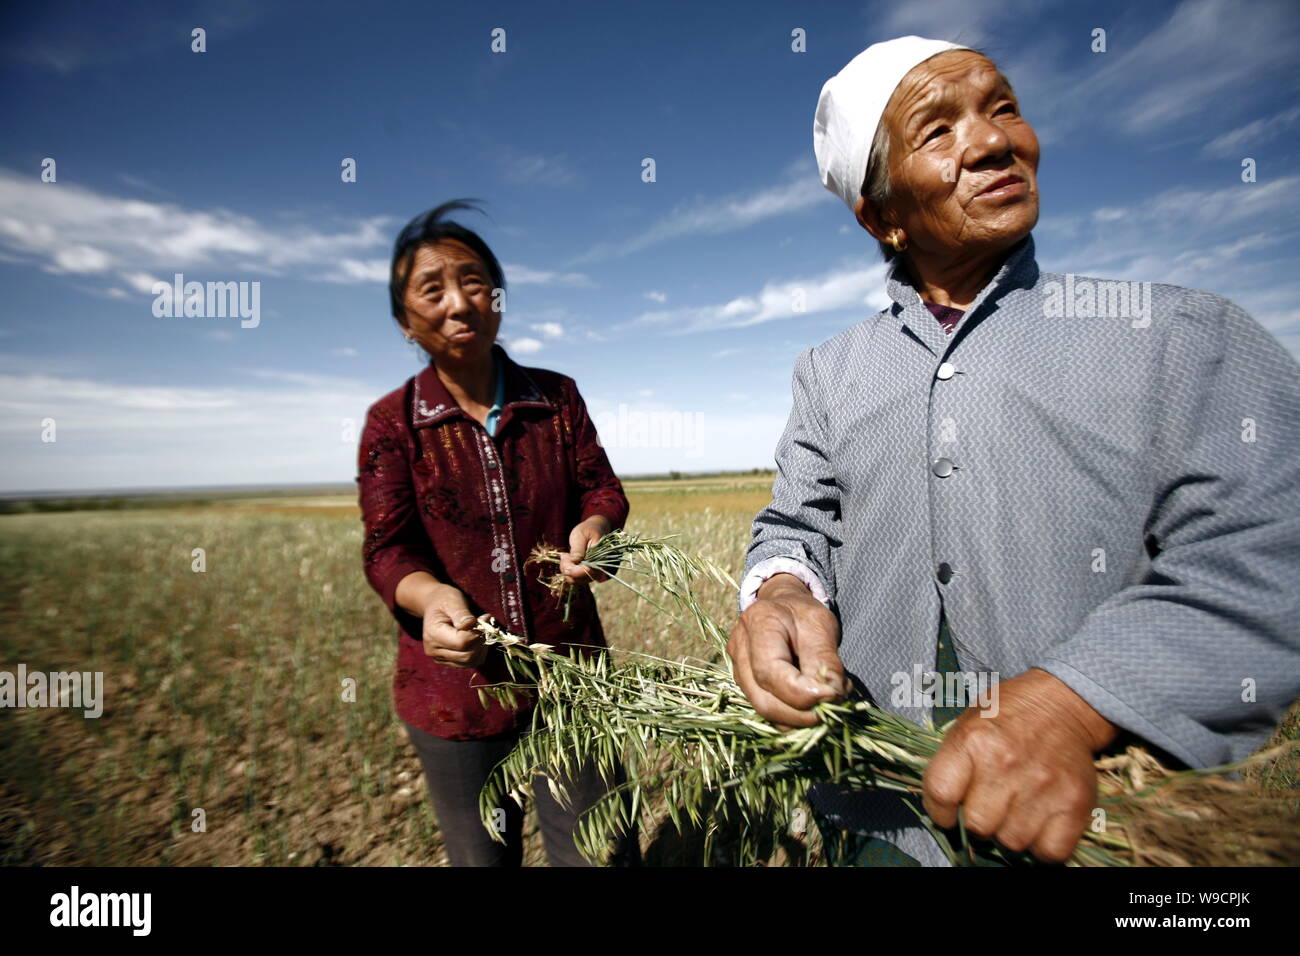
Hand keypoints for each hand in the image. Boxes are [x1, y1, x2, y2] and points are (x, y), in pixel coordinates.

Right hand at [421, 583, 486, 668]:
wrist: (435, 605)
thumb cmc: (445, 601)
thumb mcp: (453, 601)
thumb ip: (461, 613)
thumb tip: (470, 624)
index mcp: (433, 634)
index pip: (462, 642)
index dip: (477, 632)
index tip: (484, 618)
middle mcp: (434, 650)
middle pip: (467, 655)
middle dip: (481, 640)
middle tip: (485, 624)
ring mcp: (440, 658)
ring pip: (470, 661)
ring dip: (481, 647)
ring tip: (481, 630)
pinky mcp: (448, 661)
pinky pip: (469, 663)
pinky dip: (478, 652)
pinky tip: (477, 638)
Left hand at [559, 515, 612, 582]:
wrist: (594, 528)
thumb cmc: (588, 529)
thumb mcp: (580, 535)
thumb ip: (578, 549)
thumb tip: (574, 561)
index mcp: (600, 557)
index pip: (588, 571)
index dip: (575, 572)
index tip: (564, 563)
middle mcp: (599, 567)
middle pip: (582, 579)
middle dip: (569, 571)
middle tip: (564, 556)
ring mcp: (593, 571)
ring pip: (577, 580)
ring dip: (567, 570)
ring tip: (565, 555)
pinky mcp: (587, 571)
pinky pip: (576, 577)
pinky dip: (568, 570)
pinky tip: (567, 558)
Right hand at [726, 573, 847, 729]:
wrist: (783, 610)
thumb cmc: (803, 615)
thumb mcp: (821, 625)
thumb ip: (825, 659)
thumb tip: (832, 696)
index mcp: (758, 623)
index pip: (771, 672)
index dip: (802, 693)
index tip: (834, 695)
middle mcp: (739, 649)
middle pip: (764, 701)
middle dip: (803, 715)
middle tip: (835, 706)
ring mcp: (737, 671)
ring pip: (765, 712)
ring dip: (800, 719)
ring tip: (827, 703)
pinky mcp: (745, 686)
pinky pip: (768, 711)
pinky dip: (794, 717)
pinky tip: (813, 705)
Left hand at [922, 668, 1116, 862]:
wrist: (1062, 703)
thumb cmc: (1006, 716)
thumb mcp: (967, 723)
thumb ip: (951, 764)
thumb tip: (942, 809)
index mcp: (973, 740)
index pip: (940, 793)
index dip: (940, 812)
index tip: (948, 812)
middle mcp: (1005, 763)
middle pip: (978, 826)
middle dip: (980, 822)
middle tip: (989, 807)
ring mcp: (1042, 785)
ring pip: (1013, 842)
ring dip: (1011, 833)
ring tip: (1016, 810)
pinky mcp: (1074, 803)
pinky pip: (1051, 851)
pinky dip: (1043, 846)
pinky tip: (1038, 823)